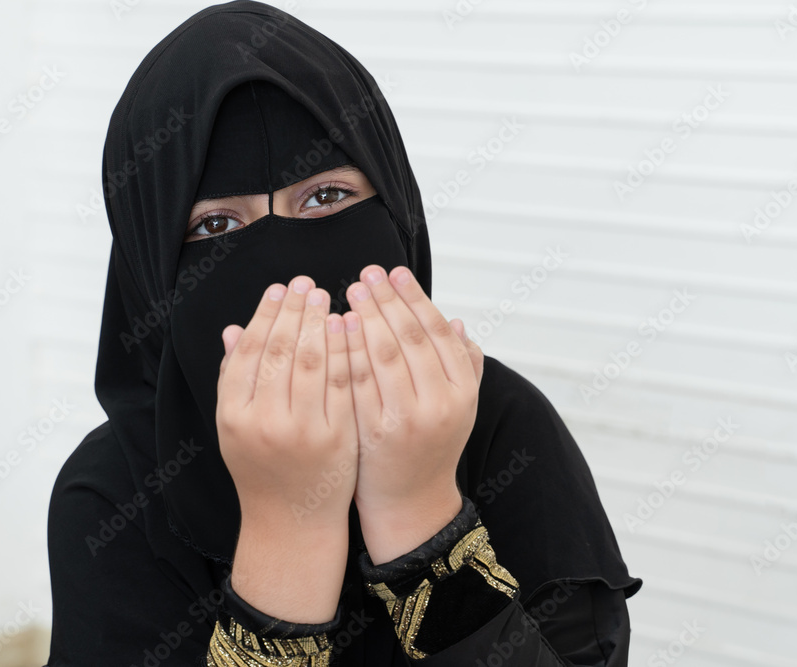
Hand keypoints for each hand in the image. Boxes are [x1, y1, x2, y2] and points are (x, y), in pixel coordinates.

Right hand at [215, 276, 357, 622]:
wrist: (291, 520)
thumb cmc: (264, 468)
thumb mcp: (237, 425)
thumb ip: (235, 378)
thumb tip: (233, 329)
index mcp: (233, 413)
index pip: (250, 350)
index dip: (265, 315)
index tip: (279, 289)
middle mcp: (263, 420)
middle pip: (280, 350)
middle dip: (294, 311)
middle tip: (307, 284)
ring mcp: (300, 430)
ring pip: (311, 362)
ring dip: (319, 324)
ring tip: (328, 298)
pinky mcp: (335, 437)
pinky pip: (341, 383)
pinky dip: (344, 351)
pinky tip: (348, 329)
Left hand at [343, 265, 483, 563]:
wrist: (410, 502)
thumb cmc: (430, 447)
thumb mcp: (458, 407)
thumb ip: (463, 366)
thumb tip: (459, 322)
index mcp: (462, 390)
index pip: (437, 331)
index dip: (414, 298)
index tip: (395, 273)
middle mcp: (439, 403)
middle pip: (408, 337)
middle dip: (385, 300)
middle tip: (366, 273)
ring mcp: (407, 419)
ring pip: (381, 355)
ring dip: (363, 318)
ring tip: (348, 293)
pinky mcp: (374, 432)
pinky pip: (356, 382)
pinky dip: (345, 351)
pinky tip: (333, 330)